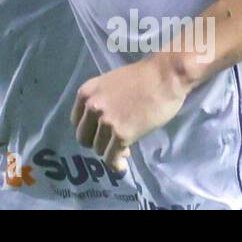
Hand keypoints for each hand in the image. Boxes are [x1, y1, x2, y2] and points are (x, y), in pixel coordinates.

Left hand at [70, 55, 190, 173]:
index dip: (90, 130)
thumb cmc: (144, 77)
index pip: (77, 121)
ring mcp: (106, 121)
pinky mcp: (121, 134)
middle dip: (97, 143)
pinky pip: (111, 158)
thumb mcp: (110, 84)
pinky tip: (122, 165)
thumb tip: (103, 123)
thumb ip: (101, 101)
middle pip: (84, 138)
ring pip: (98, 149)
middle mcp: (91, 107)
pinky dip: (116, 164)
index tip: (101, 133)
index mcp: (86, 92)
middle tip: (112, 143)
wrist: (165, 76)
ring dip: (111, 152)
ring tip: (124, 150)